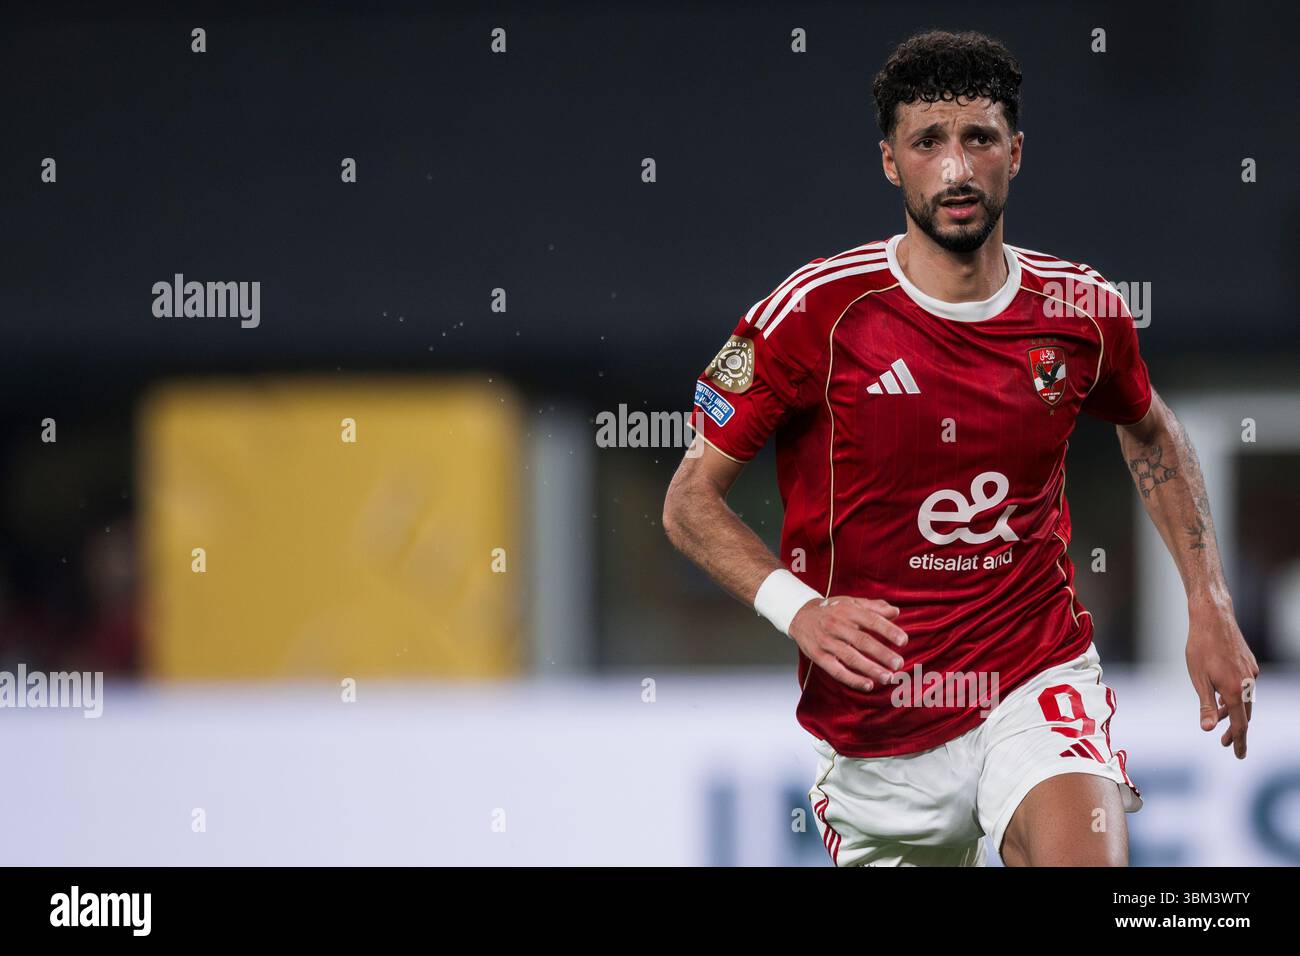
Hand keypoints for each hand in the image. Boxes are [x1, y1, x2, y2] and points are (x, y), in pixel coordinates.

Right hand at [788, 595, 907, 691]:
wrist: (799, 615)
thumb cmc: (831, 610)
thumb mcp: (850, 602)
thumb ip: (874, 607)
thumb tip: (896, 612)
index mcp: (847, 610)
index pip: (871, 620)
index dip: (888, 630)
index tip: (903, 641)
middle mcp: (836, 625)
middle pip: (862, 641)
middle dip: (882, 653)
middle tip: (899, 663)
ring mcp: (827, 642)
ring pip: (851, 657)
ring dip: (870, 669)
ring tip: (888, 677)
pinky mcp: (819, 657)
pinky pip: (837, 671)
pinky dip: (852, 679)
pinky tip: (868, 685)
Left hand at [1185, 600, 1257, 758]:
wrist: (1213, 618)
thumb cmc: (1200, 647)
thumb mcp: (1198, 679)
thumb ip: (1204, 705)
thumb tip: (1206, 729)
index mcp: (1234, 691)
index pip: (1240, 724)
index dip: (1239, 741)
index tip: (1239, 755)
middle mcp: (1247, 684)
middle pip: (1244, 714)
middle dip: (1235, 729)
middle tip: (1225, 743)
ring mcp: (1250, 673)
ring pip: (1244, 699)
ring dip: (1232, 711)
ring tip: (1217, 718)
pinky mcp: (1249, 664)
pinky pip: (1244, 686)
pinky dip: (1234, 695)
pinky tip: (1222, 695)